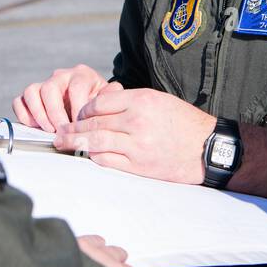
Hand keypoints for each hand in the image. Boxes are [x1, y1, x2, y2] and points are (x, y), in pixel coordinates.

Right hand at [13, 64, 116, 132]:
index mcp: (81, 74)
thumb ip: (112, 95)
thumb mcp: (109, 98)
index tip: (80, 125)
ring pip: (32, 91)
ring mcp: (44, 84)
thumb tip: (113, 91)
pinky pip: (20, 101)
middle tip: (62, 131)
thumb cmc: (99, 103)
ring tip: (49, 130)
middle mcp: (60, 76)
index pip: (76, 86)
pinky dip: (24, 114)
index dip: (77, 108)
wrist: (90, 105)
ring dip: (39, 114)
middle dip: (55, 113)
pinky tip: (36, 126)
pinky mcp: (31, 96)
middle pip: (50, 88)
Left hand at [54, 87, 216, 183]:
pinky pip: (108, 161)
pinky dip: (95, 157)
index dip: (84, 109)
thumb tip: (99, 106)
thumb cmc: (183, 121)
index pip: (99, 102)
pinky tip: (89, 154)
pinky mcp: (139, 166)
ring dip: (76, 143)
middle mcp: (136, 122)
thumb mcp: (157, 100)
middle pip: (93, 124)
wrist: (207, 148)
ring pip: (96, 143)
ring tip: (63, 143)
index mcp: (141, 101)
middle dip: (72, 128)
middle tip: (58, 132)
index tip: (77, 113)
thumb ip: (128, 102)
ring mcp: (137, 146)